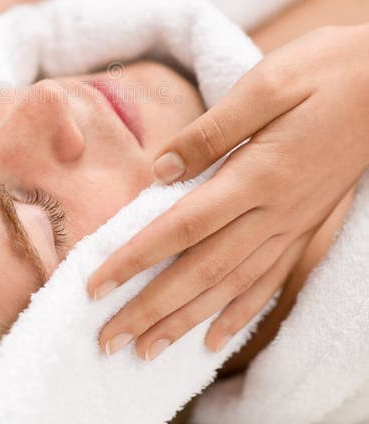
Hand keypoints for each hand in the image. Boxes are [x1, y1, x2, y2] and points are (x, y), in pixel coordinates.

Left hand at [88, 24, 368, 360]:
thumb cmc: (329, 72)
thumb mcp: (268, 84)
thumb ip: (210, 131)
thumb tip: (158, 170)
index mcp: (259, 174)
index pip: (181, 227)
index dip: (134, 259)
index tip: (94, 285)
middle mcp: (275, 212)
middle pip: (200, 272)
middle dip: (149, 310)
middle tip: (105, 341)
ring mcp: (293, 225)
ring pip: (232, 288)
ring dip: (186, 323)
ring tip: (145, 351)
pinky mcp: (306, 227)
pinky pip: (269, 282)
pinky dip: (239, 315)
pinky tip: (215, 340)